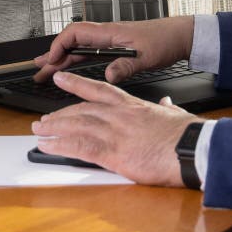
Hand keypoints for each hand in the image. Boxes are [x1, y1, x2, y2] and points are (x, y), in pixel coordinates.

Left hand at [31, 71, 200, 186]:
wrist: (192, 148)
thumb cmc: (187, 135)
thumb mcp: (176, 114)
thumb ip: (167, 107)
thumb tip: (167, 102)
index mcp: (134, 106)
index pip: (99, 89)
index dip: (77, 83)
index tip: (61, 78)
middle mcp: (120, 115)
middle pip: (82, 109)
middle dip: (60, 114)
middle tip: (44, 118)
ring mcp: (115, 132)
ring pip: (76, 124)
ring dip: (54, 128)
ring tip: (39, 131)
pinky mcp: (113, 152)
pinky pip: (78, 146)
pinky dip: (59, 145)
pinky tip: (46, 146)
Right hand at [33, 16, 194, 82]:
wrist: (179, 36)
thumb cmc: (164, 40)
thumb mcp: (146, 56)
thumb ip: (126, 66)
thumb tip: (109, 75)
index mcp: (110, 33)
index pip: (75, 34)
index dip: (59, 46)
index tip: (50, 60)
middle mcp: (106, 35)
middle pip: (71, 42)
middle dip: (53, 55)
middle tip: (38, 70)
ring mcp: (109, 41)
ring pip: (78, 48)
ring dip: (61, 59)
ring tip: (45, 70)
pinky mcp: (115, 47)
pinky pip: (88, 53)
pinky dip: (75, 61)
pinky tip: (70, 69)